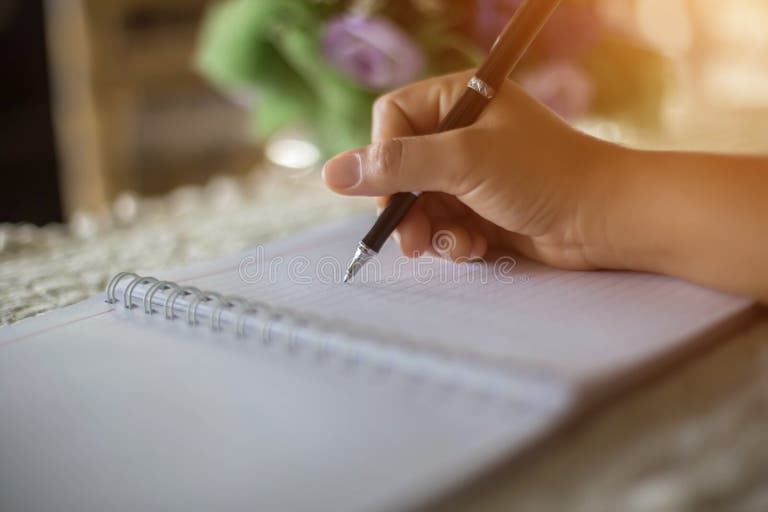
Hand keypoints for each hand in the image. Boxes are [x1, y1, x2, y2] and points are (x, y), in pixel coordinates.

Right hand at [322, 70, 620, 268]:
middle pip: (399, 168)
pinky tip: (473, 248)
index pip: (392, 120)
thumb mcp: (466, 161)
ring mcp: (469, 173)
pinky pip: (441, 225)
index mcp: (458, 99)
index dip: (385, 157)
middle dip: (405, 205)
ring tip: (453, 243)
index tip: (391, 192)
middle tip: (411, 236)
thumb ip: (399, 165)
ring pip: (417, 203)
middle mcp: (460, 133)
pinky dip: (450, 241)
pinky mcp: (478, 208)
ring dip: (429, 229)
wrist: (601, 220)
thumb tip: (332, 173)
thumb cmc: (543, 175)